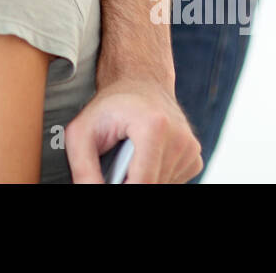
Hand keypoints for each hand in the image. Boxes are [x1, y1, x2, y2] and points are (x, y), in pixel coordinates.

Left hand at [66, 77, 202, 182]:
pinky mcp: (194, 158)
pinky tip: (143, 159)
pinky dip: (154, 178)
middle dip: (129, 182)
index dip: (122, 189)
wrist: (140, 83)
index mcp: (154, 127)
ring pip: (162, 187)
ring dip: (141, 180)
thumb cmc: (110, 106)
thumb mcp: (81, 133)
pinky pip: (171, 183)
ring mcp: (190, 149)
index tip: (111, 180)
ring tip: (127, 159)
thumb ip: (83, 169)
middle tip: (115, 166)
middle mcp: (179, 138)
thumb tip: (89, 191)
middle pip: (152, 186)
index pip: (142, 183)